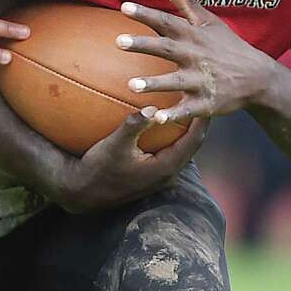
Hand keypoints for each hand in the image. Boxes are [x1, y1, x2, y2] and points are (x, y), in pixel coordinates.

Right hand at [55, 110, 207, 213]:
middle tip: (199, 98)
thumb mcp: (114, 145)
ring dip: (184, 129)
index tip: (207, 97)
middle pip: (192, 144)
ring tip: (185, 106)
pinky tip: (159, 122)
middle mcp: (167, 174)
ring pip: (180, 148)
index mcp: (166, 168)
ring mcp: (159, 176)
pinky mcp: (150, 174)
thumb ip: (134, 126)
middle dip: (197, 122)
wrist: (84, 192)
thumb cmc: (99, 168)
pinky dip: (169, 136)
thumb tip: (152, 108)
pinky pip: (168, 151)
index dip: (203, 119)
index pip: (194, 140)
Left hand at [116, 0, 274, 124]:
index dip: (146, 13)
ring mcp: (201, 81)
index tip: (123, 7)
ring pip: (175, 82)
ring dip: (154, 84)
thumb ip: (187, 3)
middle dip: (144, 45)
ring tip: (132, 85)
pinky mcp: (206, 103)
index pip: (167, 21)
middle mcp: (196, 56)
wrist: (258, 78)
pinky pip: (188, 109)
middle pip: (166, 48)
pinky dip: (174, 115)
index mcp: (194, 35)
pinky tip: (156, 118)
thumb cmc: (228, 47)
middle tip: (119, 41)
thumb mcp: (210, 23)